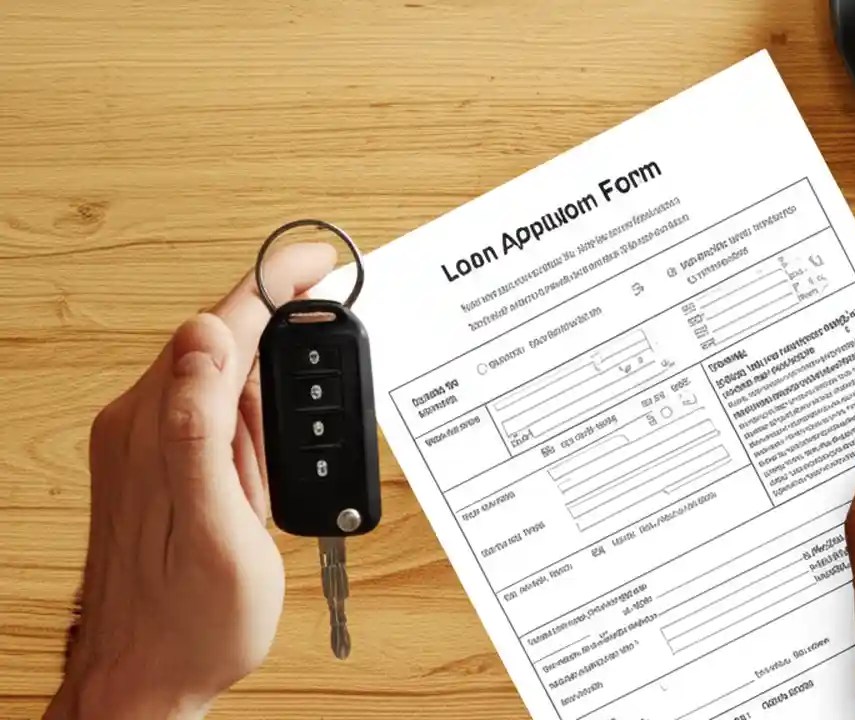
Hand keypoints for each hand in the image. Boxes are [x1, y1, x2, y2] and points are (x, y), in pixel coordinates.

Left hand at [45, 243, 336, 719]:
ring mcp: (146, 445)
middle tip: (330, 306)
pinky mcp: (156, 464)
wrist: (146, 678)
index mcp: (156, 429)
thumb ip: (203, 427)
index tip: (318, 258)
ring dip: (267, 360)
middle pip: (217, 340)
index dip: (274, 284)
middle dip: (278, 316)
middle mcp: (141, 426)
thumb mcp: (216, 527)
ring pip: (214, 370)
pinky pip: (207, 406)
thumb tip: (208, 335)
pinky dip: (251, 399)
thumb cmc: (189, 619)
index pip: (221, 327)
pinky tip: (273, 419)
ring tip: (313, 368)